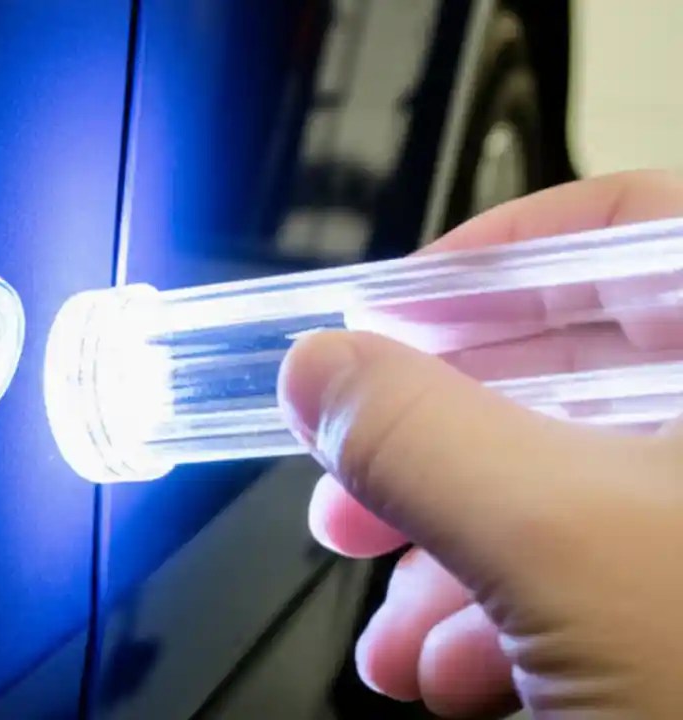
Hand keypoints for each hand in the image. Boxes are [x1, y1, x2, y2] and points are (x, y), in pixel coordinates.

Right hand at [279, 170, 682, 717]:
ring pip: (570, 490)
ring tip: (392, 627)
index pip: (623, 230)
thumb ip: (417, 433)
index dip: (487, 262)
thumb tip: (321, 371)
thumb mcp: (555, 545)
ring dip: (452, 554)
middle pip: (574, 375)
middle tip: (349, 477)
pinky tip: (449, 673)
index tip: (384, 319)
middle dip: (433, 444)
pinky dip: (507, 615)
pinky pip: (596, 574)